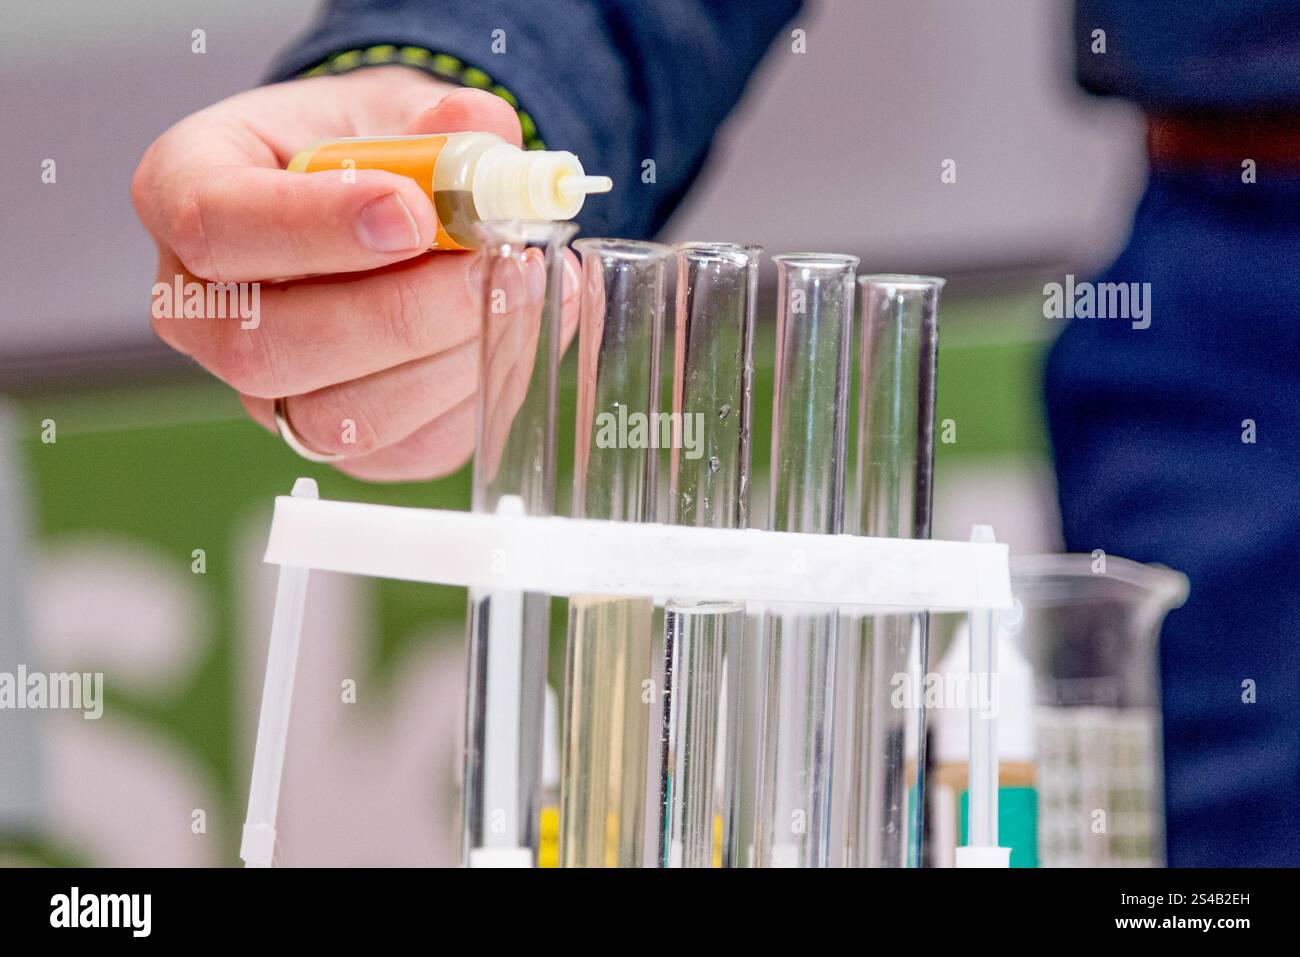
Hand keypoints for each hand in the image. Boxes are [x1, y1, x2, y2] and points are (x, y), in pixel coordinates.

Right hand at [132, 66, 578, 480]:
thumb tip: (480, 133)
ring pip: (336, 417)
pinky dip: (478, 393)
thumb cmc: (376, 155)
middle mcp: (203, 308)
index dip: (316, 227)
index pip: (215, 225)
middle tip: (493, 266)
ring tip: (523, 291)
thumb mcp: (401, 109)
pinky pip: (403, 448)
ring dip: (449, 362)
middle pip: (266, 347)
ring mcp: (261, 389)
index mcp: (185, 192)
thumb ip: (447, 122)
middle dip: (400, 315)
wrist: (392, 208)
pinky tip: (522, 329)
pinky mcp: (334, 439)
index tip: (415, 214)